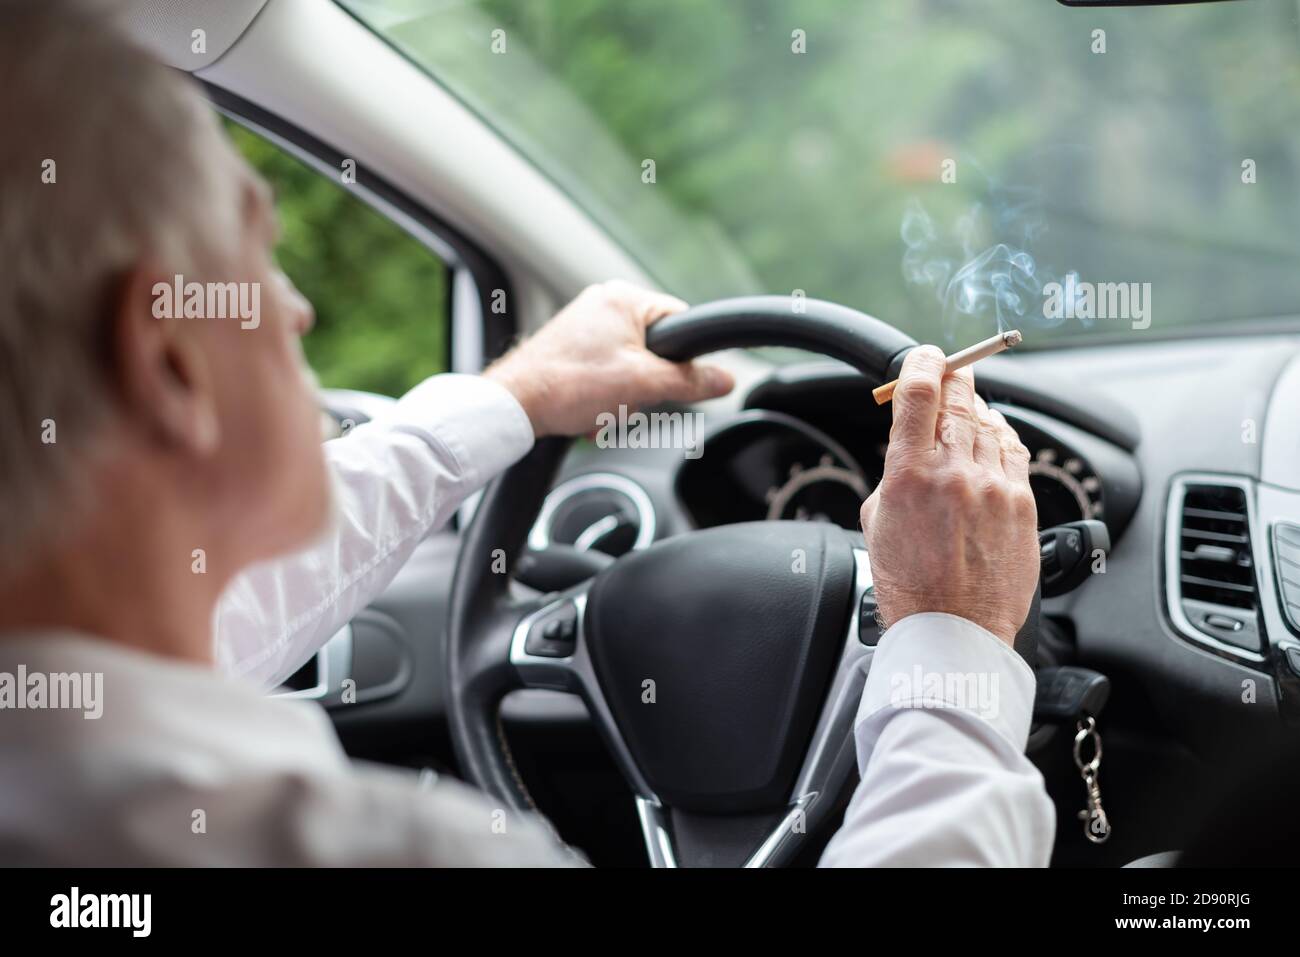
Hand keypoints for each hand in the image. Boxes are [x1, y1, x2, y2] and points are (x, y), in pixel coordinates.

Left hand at [484, 281, 734, 437]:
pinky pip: (607, 372)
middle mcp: (603, 303)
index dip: (685, 358)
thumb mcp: (643, 385)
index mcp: (624, 298)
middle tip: (628, 400)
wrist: (514, 405)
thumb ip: (690, 380)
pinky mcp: (570, 347)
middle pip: (656, 349)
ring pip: (631, 365)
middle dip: (647, 384)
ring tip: (603, 407)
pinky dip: (604, 396)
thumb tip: (725, 379)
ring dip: (624, 396)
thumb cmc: (568, 385)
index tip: (677, 381)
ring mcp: (584, 325)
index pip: (681, 322)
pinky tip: (589, 411)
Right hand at [859, 346, 1038, 646]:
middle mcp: (955, 473)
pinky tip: (993, 440)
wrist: (954, 629)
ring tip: (967, 415)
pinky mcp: (1022, 503)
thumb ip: (894, 473)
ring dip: (977, 411)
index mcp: (908, 475)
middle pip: (960, 399)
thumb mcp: (876, 520)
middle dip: (954, 380)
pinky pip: (1015, 451)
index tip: (925, 357)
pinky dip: (1002, 437)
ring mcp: (994, 487)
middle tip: (952, 370)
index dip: (923, 363)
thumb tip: (911, 446)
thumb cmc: (910, 583)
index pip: (920, 392)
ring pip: (990, 422)